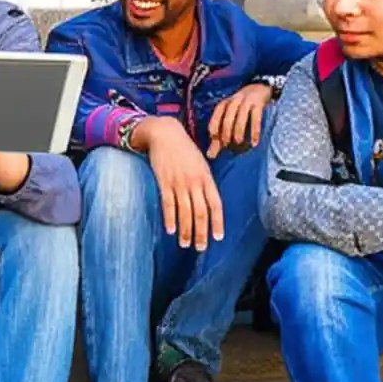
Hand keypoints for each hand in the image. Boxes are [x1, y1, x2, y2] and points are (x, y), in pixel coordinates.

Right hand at [135, 117, 223, 249]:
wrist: (165, 133)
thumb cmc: (184, 149)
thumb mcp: (200, 163)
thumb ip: (205, 182)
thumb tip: (209, 202)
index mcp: (206, 178)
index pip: (215, 204)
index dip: (217, 222)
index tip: (218, 238)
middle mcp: (195, 182)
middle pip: (200, 213)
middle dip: (201, 233)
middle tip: (200, 248)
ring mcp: (179, 182)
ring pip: (185, 212)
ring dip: (185, 230)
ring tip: (185, 244)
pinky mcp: (164, 181)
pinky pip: (168, 204)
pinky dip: (170, 218)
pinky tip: (170, 230)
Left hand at [207, 83, 272, 158]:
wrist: (260, 87)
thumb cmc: (241, 107)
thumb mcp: (229, 117)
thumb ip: (219, 136)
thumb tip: (210, 155)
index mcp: (225, 103)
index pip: (217, 114)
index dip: (214, 125)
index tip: (213, 137)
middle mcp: (234, 101)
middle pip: (228, 116)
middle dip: (226, 131)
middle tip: (226, 145)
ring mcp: (247, 101)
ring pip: (241, 116)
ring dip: (239, 131)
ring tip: (238, 143)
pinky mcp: (259, 104)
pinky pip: (256, 118)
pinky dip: (255, 131)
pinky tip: (254, 142)